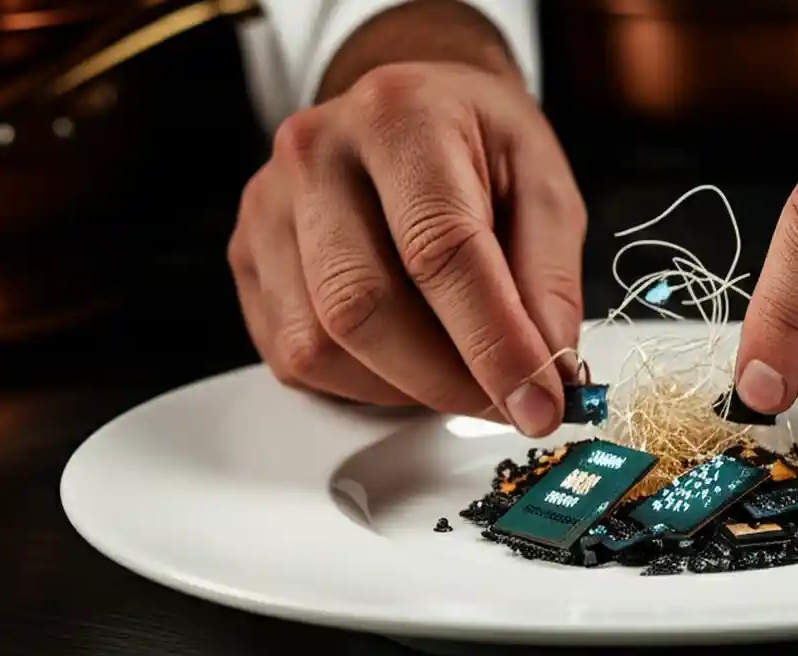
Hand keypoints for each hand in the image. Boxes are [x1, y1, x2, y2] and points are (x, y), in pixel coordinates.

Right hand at [227, 60, 585, 436]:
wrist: (410, 111)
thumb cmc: (479, 146)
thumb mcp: (545, 188)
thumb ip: (550, 282)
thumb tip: (547, 376)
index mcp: (399, 116)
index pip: (439, 250)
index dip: (493, 343)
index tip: (539, 403)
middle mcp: (316, 153)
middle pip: (363, 307)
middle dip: (447, 380)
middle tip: (509, 401)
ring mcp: (267, 209)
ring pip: (321, 347)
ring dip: (405, 388)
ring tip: (462, 371)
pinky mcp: (247, 260)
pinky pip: (296, 360)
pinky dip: (365, 384)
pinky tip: (408, 357)